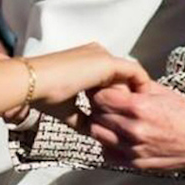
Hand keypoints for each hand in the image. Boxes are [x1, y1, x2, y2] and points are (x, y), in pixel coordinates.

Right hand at [24, 44, 150, 127]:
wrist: (35, 83)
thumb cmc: (44, 94)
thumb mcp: (66, 108)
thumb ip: (82, 117)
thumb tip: (92, 130)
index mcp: (85, 62)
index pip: (109, 76)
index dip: (120, 94)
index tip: (129, 112)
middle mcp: (95, 54)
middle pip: (121, 74)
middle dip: (133, 93)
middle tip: (145, 112)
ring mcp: (102, 56)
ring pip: (128, 74)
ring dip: (138, 91)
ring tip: (149, 110)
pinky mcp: (107, 62)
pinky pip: (134, 73)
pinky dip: (142, 86)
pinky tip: (146, 102)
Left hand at [83, 80, 184, 171]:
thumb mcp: (163, 92)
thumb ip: (136, 86)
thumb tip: (116, 80)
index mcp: (141, 108)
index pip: (101, 97)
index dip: (99, 91)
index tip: (104, 89)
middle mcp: (134, 130)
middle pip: (96, 116)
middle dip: (98, 107)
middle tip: (107, 103)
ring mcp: (134, 149)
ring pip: (98, 135)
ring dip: (101, 125)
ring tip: (112, 119)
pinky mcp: (136, 164)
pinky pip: (107, 153)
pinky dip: (108, 144)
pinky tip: (119, 136)